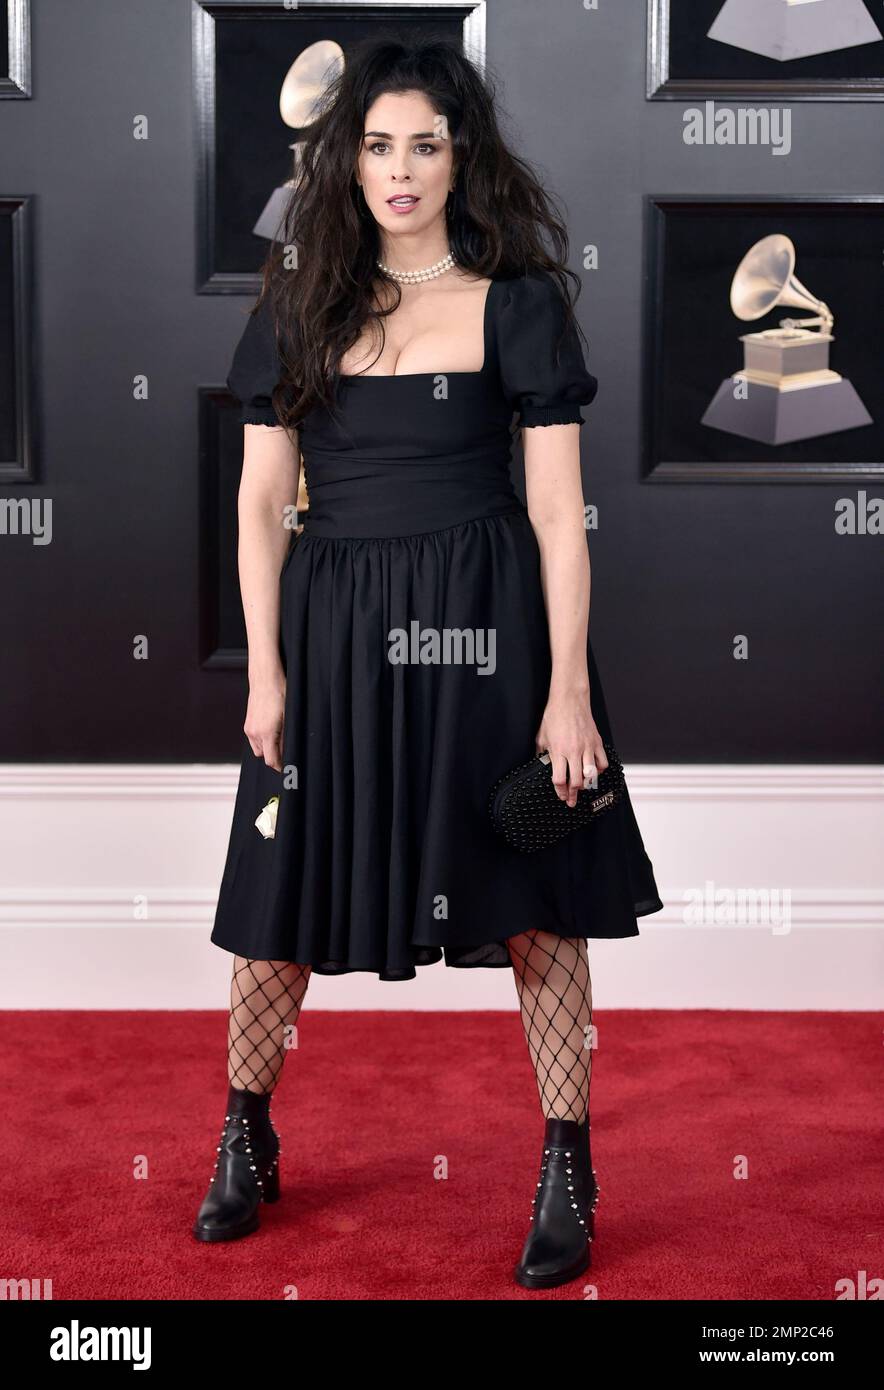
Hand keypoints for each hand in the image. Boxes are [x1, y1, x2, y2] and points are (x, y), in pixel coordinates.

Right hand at [244, 673, 285, 771]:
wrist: (265, 679)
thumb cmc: (280, 694)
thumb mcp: (288, 717)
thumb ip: (285, 738)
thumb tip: (286, 752)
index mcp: (267, 733)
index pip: (271, 760)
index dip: (280, 766)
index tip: (287, 768)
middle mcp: (255, 733)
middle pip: (264, 756)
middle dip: (274, 756)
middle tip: (286, 751)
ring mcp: (249, 728)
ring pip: (257, 748)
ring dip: (267, 748)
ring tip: (279, 739)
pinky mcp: (247, 724)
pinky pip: (253, 740)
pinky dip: (261, 741)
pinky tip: (271, 731)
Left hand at [535, 692, 607, 807]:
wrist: (570, 700)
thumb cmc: (555, 715)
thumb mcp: (542, 736)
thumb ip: (541, 752)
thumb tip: (540, 763)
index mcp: (559, 750)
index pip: (559, 779)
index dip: (560, 791)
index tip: (560, 795)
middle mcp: (574, 751)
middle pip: (576, 781)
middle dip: (573, 794)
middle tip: (571, 800)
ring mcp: (587, 747)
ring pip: (591, 775)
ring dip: (586, 785)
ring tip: (582, 788)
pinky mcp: (596, 742)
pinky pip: (602, 762)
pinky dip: (600, 770)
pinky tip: (594, 771)